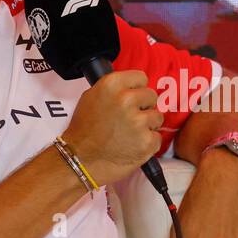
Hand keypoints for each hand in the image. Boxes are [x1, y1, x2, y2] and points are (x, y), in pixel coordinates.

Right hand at [60, 69, 162, 186]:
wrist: (80, 160)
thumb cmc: (83, 132)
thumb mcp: (90, 98)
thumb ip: (113, 89)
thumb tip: (131, 87)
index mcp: (112, 85)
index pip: (141, 77)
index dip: (137, 89)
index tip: (133, 97)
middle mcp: (126, 100)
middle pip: (151, 96)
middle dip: (144, 107)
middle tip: (130, 118)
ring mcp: (138, 121)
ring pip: (157, 117)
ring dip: (148, 125)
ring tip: (130, 134)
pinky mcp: (146, 141)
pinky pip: (157, 137)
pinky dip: (148, 143)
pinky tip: (132, 145)